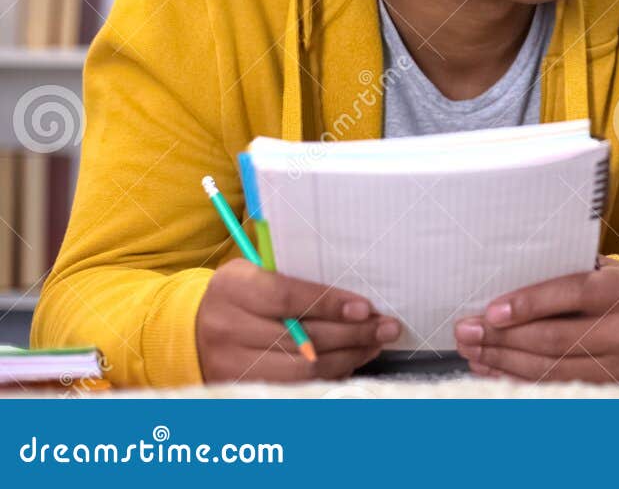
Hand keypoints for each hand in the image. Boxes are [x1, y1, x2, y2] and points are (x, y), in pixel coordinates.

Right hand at [196, 258, 399, 382]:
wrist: (190, 331)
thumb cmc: (238, 295)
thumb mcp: (254, 271)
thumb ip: (294, 276)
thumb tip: (352, 297)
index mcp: (234, 288)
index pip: (290, 298)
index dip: (332, 304)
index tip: (366, 309)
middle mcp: (228, 328)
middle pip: (304, 338)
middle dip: (354, 334)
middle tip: (386, 327)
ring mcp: (232, 364)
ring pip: (304, 369)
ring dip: (349, 358)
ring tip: (374, 344)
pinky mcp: (241, 388)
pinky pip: (296, 388)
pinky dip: (329, 376)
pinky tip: (351, 362)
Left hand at [453, 260, 618, 382]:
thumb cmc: (614, 292)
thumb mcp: (600, 271)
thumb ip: (562, 272)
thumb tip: (501, 287)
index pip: (571, 294)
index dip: (529, 303)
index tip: (491, 312)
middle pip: (554, 338)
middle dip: (503, 338)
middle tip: (467, 332)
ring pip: (550, 369)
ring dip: (503, 362)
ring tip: (473, 351)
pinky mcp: (610, 389)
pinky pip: (554, 388)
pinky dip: (518, 380)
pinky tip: (493, 370)